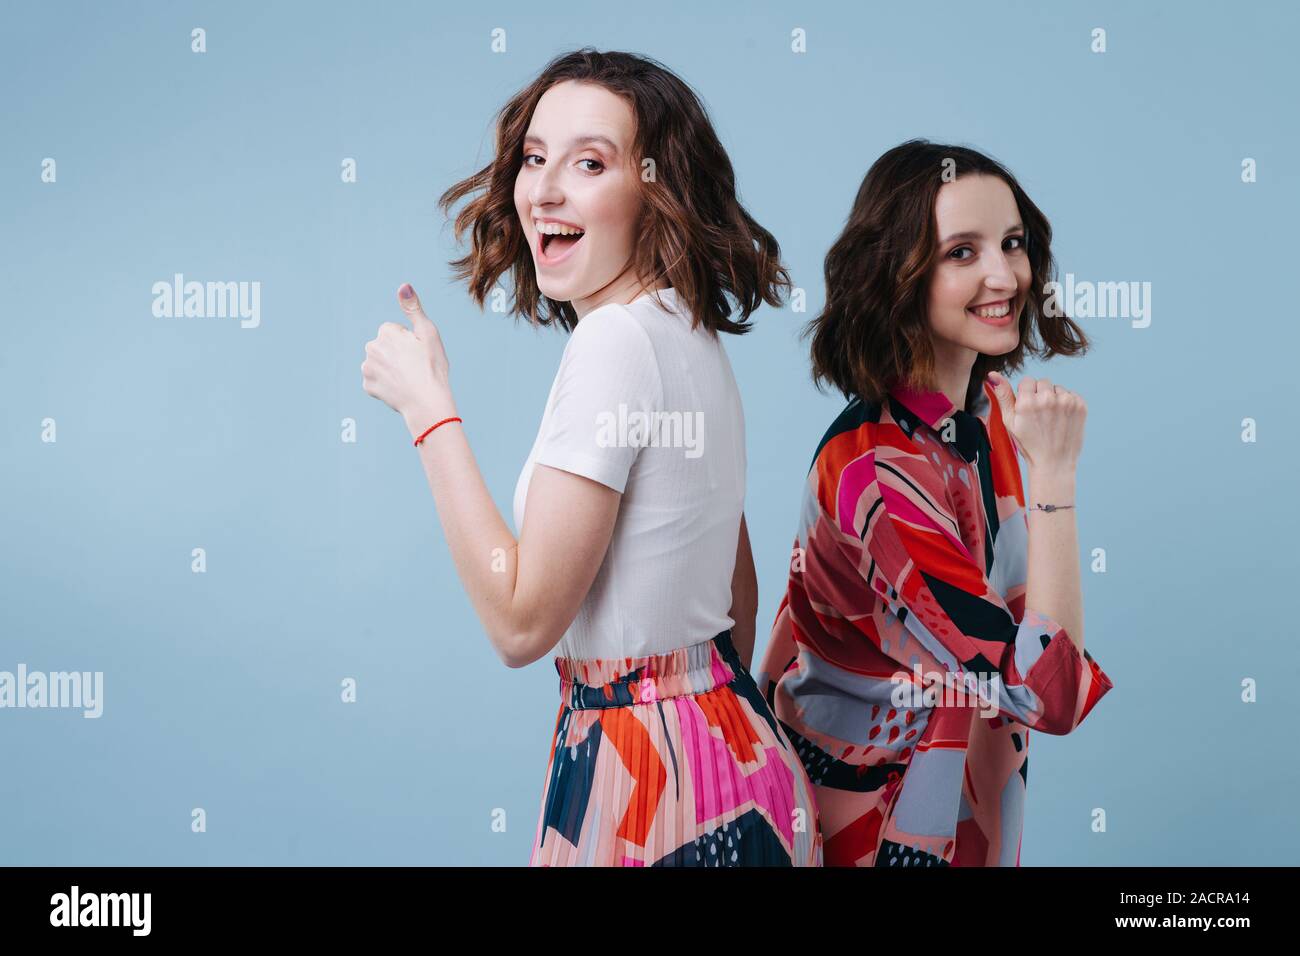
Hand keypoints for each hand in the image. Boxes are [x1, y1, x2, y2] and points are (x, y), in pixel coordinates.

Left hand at [362, 284, 453, 424]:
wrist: (426, 403)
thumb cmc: (432, 367)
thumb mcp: (428, 333)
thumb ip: (413, 308)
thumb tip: (403, 286)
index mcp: (385, 332)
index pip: (394, 332)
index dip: (409, 342)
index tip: (418, 353)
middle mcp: (371, 347)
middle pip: (385, 346)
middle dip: (396, 353)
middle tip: (414, 366)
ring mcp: (367, 368)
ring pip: (380, 363)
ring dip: (390, 368)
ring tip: (407, 378)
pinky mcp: (367, 386)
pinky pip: (376, 380)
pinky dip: (386, 384)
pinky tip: (398, 388)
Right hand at [986, 371, 1085, 472]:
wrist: (1054, 463)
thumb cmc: (1028, 444)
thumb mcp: (1009, 422)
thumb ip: (1002, 395)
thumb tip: (992, 374)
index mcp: (1027, 402)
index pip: (1027, 381)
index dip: (1025, 395)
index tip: (1028, 410)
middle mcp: (1047, 399)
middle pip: (1043, 382)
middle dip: (1040, 394)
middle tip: (1040, 416)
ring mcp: (1066, 402)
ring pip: (1057, 388)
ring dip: (1054, 398)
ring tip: (1051, 419)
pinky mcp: (1080, 405)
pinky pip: (1071, 394)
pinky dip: (1067, 404)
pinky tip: (1062, 419)